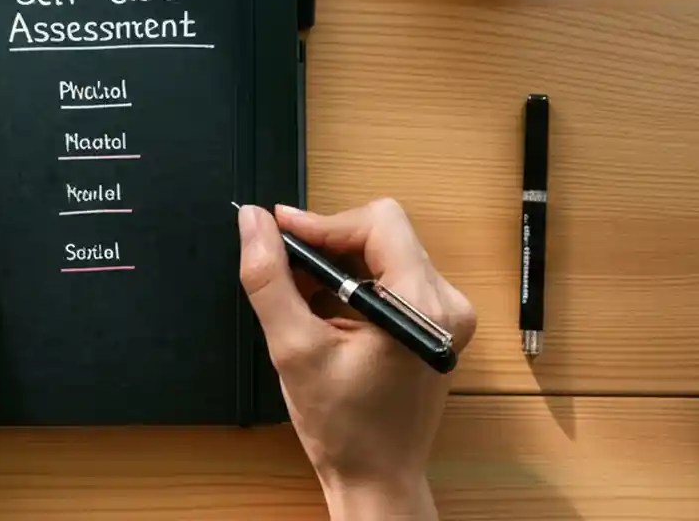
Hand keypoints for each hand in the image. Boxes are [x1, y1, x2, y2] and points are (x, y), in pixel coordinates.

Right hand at [237, 200, 475, 520]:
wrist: (377, 476)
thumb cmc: (341, 425)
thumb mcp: (294, 349)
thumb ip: (269, 280)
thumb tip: (252, 222)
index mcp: (422, 304)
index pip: (378, 222)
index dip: (323, 222)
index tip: (278, 232)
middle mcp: (446, 301)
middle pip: (382, 233)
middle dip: (328, 243)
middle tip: (285, 267)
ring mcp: (446, 313)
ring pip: (384, 252)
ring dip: (338, 264)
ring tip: (301, 294)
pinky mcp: (436, 323)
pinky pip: (391, 277)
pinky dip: (353, 283)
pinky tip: (325, 310)